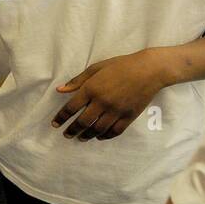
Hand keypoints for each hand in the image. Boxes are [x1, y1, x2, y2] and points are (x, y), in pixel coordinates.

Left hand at [52, 50, 166, 140]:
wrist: (149, 70)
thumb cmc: (121, 66)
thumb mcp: (96, 68)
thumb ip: (77, 81)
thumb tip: (60, 90)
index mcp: (92, 88)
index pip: (71, 108)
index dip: (61, 117)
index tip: (55, 124)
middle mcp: (102, 102)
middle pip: (83, 122)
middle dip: (72, 130)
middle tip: (67, 134)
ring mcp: (116, 111)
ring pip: (98, 129)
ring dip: (87, 135)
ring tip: (81, 137)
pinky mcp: (129, 116)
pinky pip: (114, 131)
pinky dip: (105, 136)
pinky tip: (99, 137)